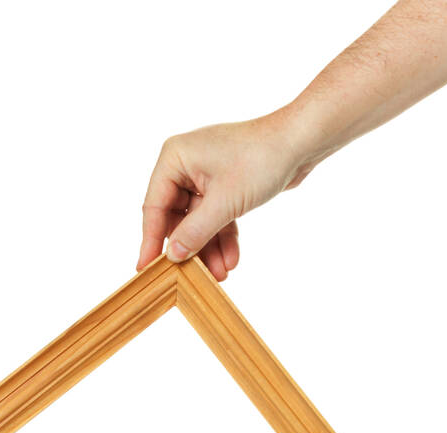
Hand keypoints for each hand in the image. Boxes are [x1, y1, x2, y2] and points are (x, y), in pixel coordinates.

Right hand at [136, 110, 307, 281]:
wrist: (300, 143)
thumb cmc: (260, 159)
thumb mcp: (223, 203)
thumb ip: (194, 233)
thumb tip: (173, 257)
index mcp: (174, 158)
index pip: (155, 208)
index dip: (152, 241)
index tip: (147, 269)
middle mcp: (185, 165)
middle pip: (177, 219)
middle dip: (191, 249)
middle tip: (195, 276)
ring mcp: (205, 176)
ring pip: (199, 222)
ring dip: (210, 248)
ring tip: (222, 274)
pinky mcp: (224, 186)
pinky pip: (216, 218)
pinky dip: (223, 237)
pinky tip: (232, 259)